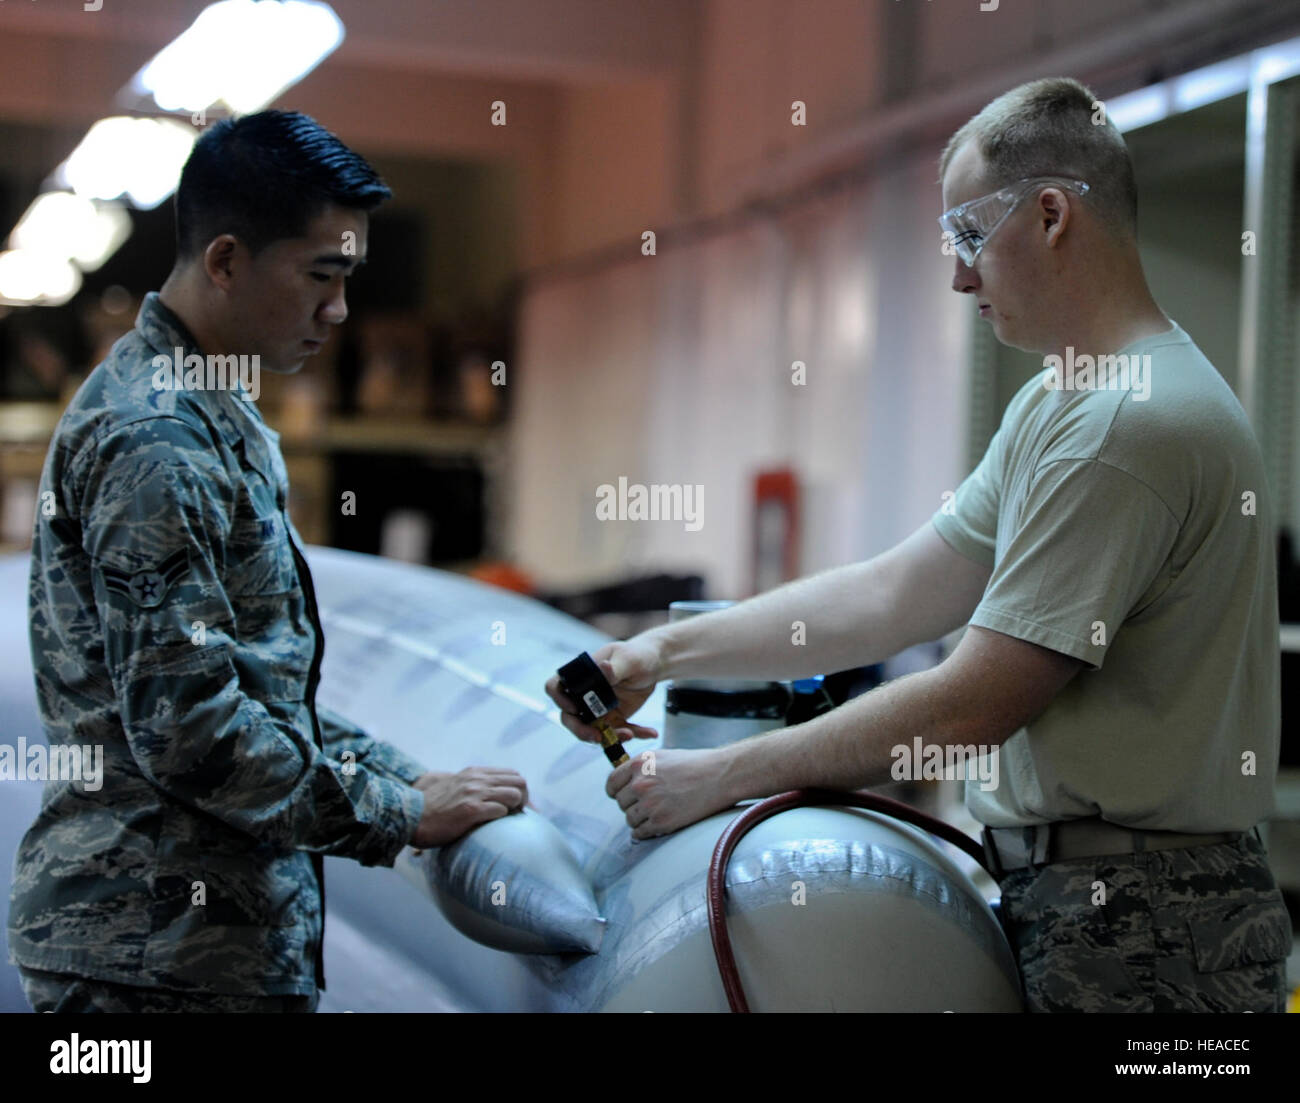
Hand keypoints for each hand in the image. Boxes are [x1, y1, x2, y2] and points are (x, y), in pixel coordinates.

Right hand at [408, 767, 528, 849]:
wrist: (411, 817)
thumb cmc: (432, 808)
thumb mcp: (454, 787)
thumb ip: (472, 786)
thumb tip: (490, 796)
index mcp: (474, 773)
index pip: (512, 774)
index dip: (520, 790)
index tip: (518, 806)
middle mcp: (477, 779)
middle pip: (519, 782)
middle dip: (524, 799)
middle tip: (516, 815)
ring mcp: (474, 793)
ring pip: (514, 794)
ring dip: (515, 809)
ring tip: (506, 821)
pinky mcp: (470, 810)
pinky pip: (500, 810)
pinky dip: (502, 818)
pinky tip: (493, 825)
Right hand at [545, 637, 662, 743]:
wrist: (654, 665)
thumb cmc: (637, 655)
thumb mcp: (628, 660)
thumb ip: (615, 668)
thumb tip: (603, 668)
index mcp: (581, 675)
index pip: (555, 687)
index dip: (558, 699)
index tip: (572, 707)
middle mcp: (584, 695)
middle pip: (570, 717)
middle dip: (581, 731)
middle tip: (597, 737)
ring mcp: (597, 709)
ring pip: (593, 731)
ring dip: (610, 737)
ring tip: (631, 733)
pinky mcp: (614, 719)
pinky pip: (618, 733)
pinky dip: (633, 734)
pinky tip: (650, 732)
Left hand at [607, 747, 736, 838]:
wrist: (720, 776)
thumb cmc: (695, 765)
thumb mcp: (662, 757)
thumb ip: (641, 769)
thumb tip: (625, 784)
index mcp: (639, 763)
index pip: (612, 783)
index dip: (615, 791)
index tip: (620, 796)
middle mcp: (641, 783)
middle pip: (621, 803)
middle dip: (631, 805)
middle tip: (648, 804)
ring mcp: (650, 803)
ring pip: (629, 819)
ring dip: (639, 819)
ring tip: (656, 813)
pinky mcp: (661, 821)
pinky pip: (640, 833)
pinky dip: (645, 832)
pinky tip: (656, 825)